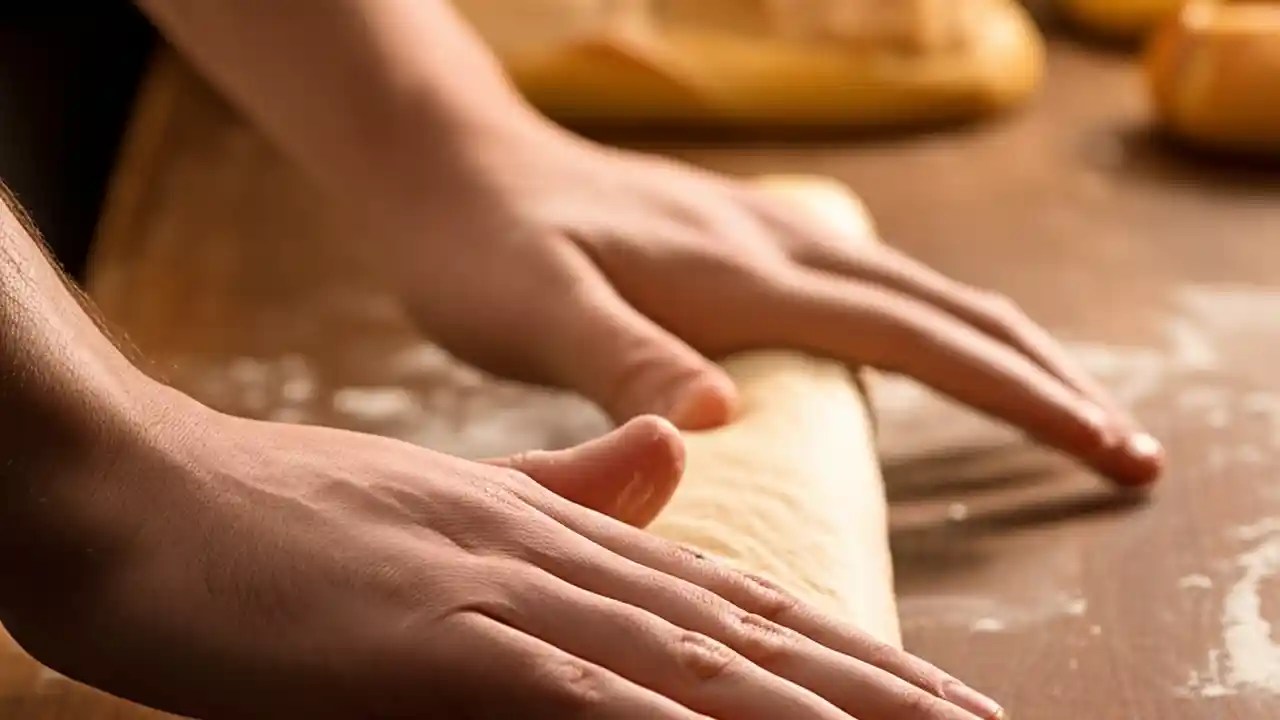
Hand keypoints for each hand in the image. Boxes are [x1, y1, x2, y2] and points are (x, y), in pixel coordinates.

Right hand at [3, 394, 1004, 719]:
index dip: (854, 654)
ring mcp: (504, 597)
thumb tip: (672, 458)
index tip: (943, 698)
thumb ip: (569, 488)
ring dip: (819, 713)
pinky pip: (577, 695)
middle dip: (883, 694)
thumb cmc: (290, 522)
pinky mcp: (436, 642)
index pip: (737, 604)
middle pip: (751, 636)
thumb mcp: (452, 505)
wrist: (151, 494)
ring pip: (695, 663)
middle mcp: (559, 559)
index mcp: (564, 534)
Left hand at [376, 123, 1162, 486]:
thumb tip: (716, 424)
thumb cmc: (484, 247)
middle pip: (951, 310)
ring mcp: (764, 235)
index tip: (1107, 447)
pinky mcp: (741, 240)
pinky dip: (933, 326)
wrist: (455, 167)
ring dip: (1001, 349)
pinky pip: (871, 285)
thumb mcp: (533, 310)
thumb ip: (621, 359)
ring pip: (919, 292)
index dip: (1023, 398)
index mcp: (749, 276)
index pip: (922, 339)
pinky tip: (927, 347)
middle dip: (1046, 379)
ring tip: (1057, 402)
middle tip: (1124, 447)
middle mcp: (779, 246)